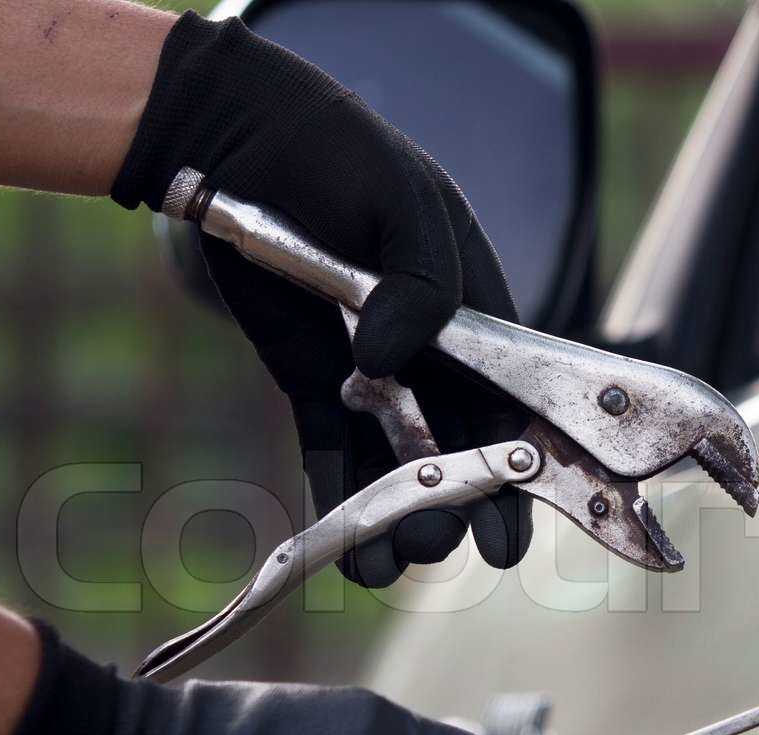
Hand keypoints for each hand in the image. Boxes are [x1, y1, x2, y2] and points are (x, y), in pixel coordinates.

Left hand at [112, 12, 530, 587]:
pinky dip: (339, 505)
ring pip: (400, 467)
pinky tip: (342, 554)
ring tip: (379, 564)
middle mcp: (439, 356)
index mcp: (478, 314)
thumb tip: (392, 361)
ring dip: (396, 521)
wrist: (238, 145)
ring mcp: (378, 376)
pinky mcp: (317, 386)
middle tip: (435, 544)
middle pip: (463, 451)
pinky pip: (336, 457)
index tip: (507, 536)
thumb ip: (418, 279)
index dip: (519, 475)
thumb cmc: (335, 154)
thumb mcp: (398, 197)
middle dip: (455, 508)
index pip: (516, 407)